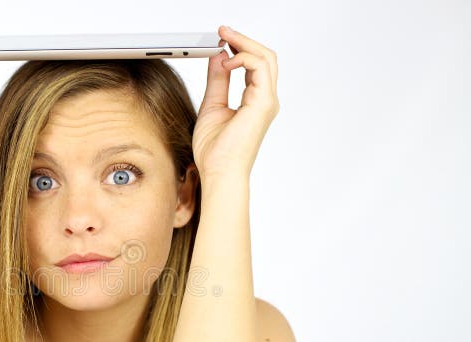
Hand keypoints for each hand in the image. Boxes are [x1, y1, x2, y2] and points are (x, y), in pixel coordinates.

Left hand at [192, 25, 278, 182]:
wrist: (219, 172)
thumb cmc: (216, 152)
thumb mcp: (211, 106)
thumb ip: (217, 82)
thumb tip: (219, 58)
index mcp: (254, 101)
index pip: (254, 66)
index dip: (239, 49)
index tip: (222, 39)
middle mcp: (264, 100)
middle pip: (265, 57)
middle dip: (244, 40)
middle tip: (224, 31)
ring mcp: (266, 101)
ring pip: (266, 58)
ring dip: (245, 43)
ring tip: (225, 37)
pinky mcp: (263, 104)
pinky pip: (259, 68)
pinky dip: (243, 58)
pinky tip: (226, 61)